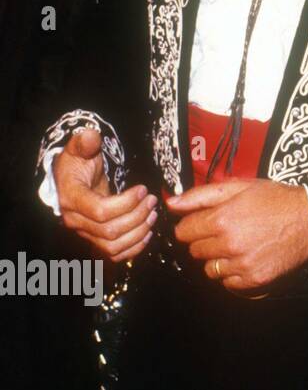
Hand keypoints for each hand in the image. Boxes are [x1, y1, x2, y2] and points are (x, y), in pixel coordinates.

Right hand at [53, 127, 156, 263]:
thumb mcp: (79, 149)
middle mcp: (75, 221)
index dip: (126, 202)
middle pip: (111, 230)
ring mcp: (85, 233)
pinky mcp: (95, 240)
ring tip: (153, 214)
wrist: (73, 180)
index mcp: (71, 199)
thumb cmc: (78, 163)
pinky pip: (115, 254)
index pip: (100, 210)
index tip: (143, 189)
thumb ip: (84, 142)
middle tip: (153, 200)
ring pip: (114, 246)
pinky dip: (134, 248)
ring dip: (139, 232)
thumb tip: (90, 135)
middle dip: (138, 216)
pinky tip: (148, 232)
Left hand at [168, 178, 307, 295]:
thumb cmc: (275, 199)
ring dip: (218, 259)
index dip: (192, 226)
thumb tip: (171, 203)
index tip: (205, 223)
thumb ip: (201, 195)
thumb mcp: (239, 187)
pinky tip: (247, 258)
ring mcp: (242, 264)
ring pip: (210, 269)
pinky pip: (228, 282)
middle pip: (195, 251)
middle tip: (226, 232)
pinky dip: (233, 273)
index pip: (183, 232)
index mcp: (221, 219)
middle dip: (205, 241)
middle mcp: (229, 244)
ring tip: (238, 246)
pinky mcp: (254, 279)